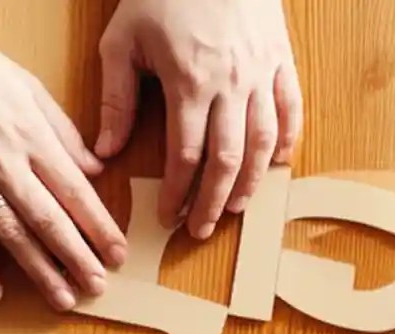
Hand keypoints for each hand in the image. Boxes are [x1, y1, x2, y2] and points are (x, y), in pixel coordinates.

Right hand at [0, 21, 126, 309]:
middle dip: (77, 257)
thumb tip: (94, 167)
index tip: (118, 252)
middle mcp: (3, 163)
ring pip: (10, 234)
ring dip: (38, 270)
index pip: (75, 192)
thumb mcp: (26, 86)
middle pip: (49, 220)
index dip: (100, 226)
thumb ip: (62, 130)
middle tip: (99, 287)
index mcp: (31, 137)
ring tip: (62, 298)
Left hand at [96, 0, 302, 238]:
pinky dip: (285, 140)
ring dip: (250, 182)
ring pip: (262, 143)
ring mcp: (261, 74)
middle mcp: (230, 86)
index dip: (178, 194)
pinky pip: (290, 109)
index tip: (168, 217)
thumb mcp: (123, 40)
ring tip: (235, 207)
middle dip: (213, 203)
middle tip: (201, 231)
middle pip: (227, 161)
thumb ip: (116, 98)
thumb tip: (104, 151)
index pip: (185, 156)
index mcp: (189, 83)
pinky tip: (276, 163)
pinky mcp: (281, 60)